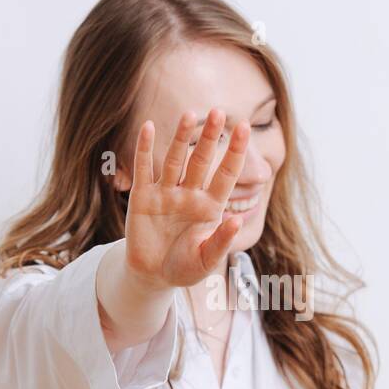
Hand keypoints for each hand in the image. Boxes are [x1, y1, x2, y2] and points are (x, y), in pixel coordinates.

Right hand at [123, 108, 250, 289]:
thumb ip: (221, 242)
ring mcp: (166, 193)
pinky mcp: (143, 197)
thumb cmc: (185, 268)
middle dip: (209, 137)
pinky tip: (148, 127)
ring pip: (175, 159)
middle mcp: (189, 194)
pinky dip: (144, 149)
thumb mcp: (206, 261)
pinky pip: (144, 169)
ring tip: (189, 114)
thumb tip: (237, 221)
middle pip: (201, 160)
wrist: (153, 276)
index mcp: (210, 207)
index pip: (226, 174)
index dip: (235, 151)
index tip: (245, 127)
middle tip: (219, 111)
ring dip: (180, 137)